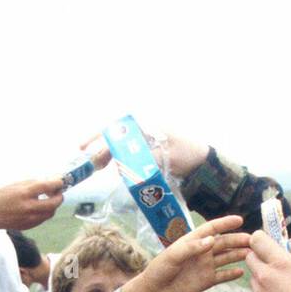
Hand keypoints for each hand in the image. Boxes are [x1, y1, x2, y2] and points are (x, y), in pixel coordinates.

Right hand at [0, 178, 63, 231]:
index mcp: (24, 194)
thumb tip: (49, 183)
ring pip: (51, 212)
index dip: (57, 183)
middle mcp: (29, 207)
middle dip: (59, 196)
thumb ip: (33, 184)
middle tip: (58, 191)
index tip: (60, 181)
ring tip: (49, 199)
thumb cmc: (2, 197)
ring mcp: (30, 219)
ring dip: (53, 205)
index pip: (46, 187)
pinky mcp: (30, 226)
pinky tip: (41, 207)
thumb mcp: (16, 185)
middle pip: (54, 203)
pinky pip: (44, 218)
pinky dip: (46, 212)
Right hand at [79, 129, 209, 181]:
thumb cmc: (189, 155)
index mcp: (148, 125)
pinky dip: (117, 159)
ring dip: (106, 153)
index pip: (117, 127)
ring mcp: (145, 141)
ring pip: (119, 144)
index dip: (99, 136)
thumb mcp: (166, 156)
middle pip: (115, 135)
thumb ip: (143, 160)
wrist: (204, 165)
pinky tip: (109, 167)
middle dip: (99, 145)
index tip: (85, 146)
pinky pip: (127, 153)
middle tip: (85, 159)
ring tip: (95, 165)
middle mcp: (144, 130)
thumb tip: (119, 165)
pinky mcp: (148, 153)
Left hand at [121, 216, 249, 291]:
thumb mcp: (172, 256)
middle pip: (224, 243)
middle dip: (238, 240)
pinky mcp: (207, 280)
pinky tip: (243, 272)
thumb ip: (191, 247)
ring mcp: (206, 266)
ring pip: (226, 257)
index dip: (225, 223)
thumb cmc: (160, 270)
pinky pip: (223, 276)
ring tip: (252, 254)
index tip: (240, 220)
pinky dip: (232, 274)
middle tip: (253, 240)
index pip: (212, 229)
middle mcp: (202, 252)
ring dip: (238, 254)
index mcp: (193, 241)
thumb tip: (211, 240)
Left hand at [245, 232, 290, 291]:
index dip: (262, 238)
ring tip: (282, 285)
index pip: (257, 238)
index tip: (270, 242)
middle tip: (276, 263)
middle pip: (250, 255)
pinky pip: (256, 291)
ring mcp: (258, 291)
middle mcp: (264, 275)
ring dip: (263, 275)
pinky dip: (264, 291)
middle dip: (260, 255)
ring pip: (253, 274)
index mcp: (280, 263)